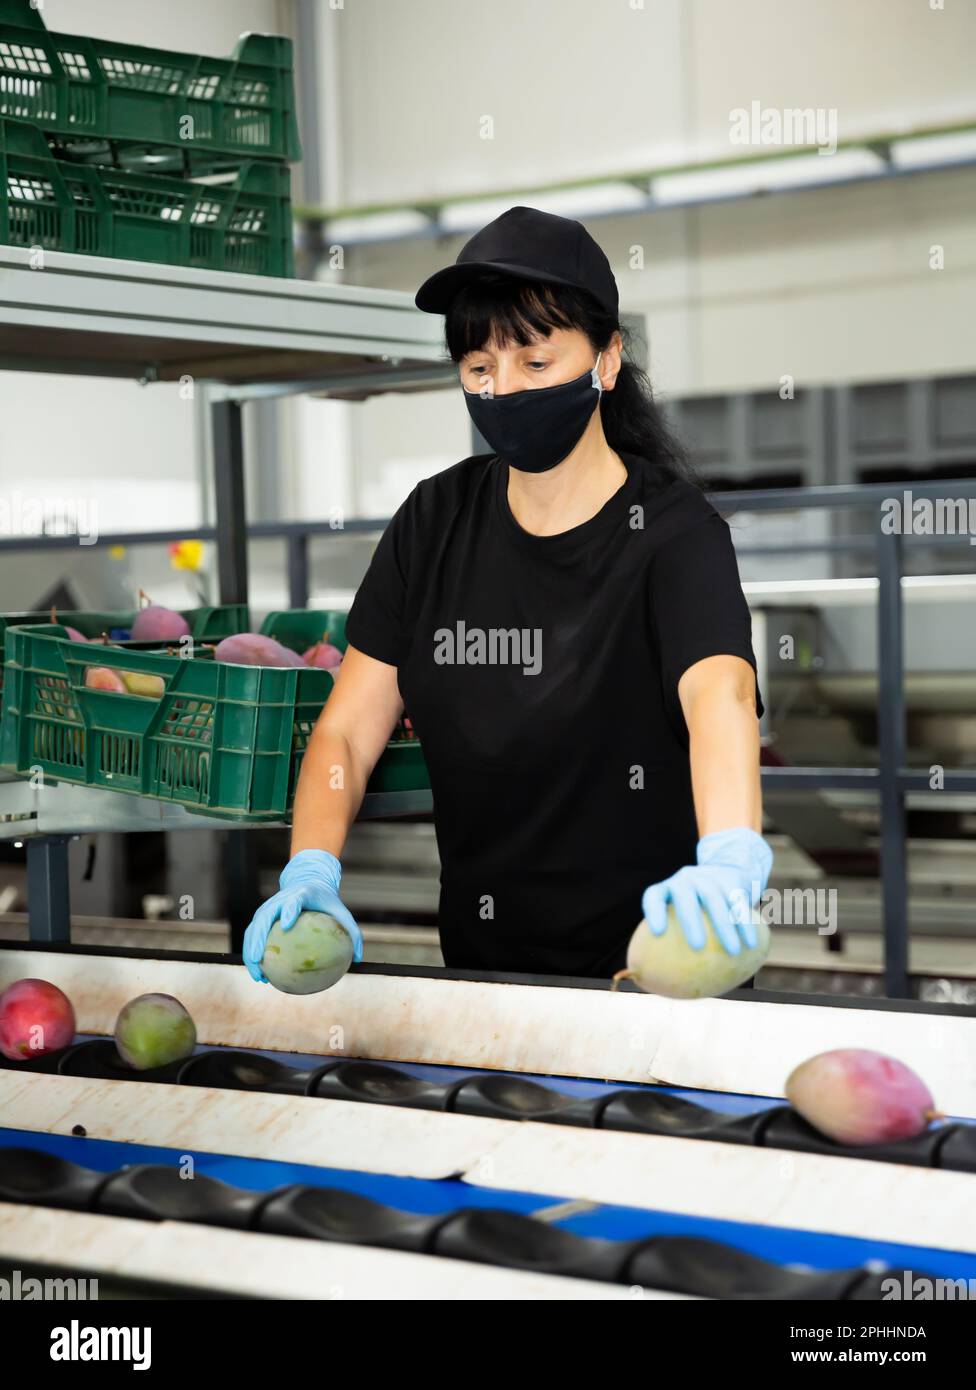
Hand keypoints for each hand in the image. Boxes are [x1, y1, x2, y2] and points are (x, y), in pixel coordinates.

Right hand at [242, 849, 362, 983]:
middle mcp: (280, 899)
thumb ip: (352, 932)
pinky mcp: (263, 915)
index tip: (287, 924)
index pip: (293, 900)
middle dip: (258, 938)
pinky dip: (253, 953)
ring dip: (250, 950)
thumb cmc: (327, 901)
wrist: (308, 881)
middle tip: (258, 960)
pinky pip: (254, 935)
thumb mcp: (342, 912)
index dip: (289, 910)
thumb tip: (358, 959)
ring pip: (254, 928)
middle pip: (264, 917)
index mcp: (301, 894)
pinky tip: (261, 974)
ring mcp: (269, 907)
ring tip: (257, 974)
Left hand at [641, 827, 772, 955]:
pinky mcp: (729, 880)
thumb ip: (675, 948)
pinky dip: (744, 923)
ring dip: (725, 926)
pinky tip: (751, 944)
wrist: (724, 874)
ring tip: (733, 951)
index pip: (654, 896)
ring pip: (715, 899)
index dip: (654, 911)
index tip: (657, 932)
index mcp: (666, 891)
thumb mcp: (683, 921)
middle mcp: (684, 880)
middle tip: (698, 946)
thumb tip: (668, 990)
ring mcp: (707, 877)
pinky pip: (738, 901)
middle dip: (690, 920)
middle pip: (685, 897)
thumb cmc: (697, 913)